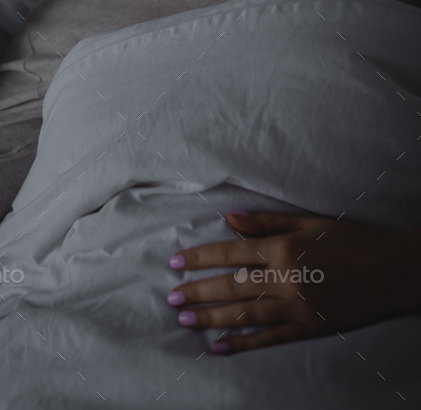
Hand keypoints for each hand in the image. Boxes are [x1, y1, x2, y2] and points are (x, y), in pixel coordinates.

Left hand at [167, 211, 420, 354]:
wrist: (392, 272)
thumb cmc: (351, 240)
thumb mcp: (309, 223)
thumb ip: (267, 223)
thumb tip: (230, 219)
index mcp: (284, 249)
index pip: (232, 253)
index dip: (201, 258)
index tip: (176, 263)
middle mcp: (286, 280)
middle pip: (232, 287)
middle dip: (198, 291)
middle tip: (171, 297)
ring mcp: (297, 308)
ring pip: (245, 315)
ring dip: (211, 317)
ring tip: (185, 319)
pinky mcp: (308, 329)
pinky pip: (269, 338)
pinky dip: (243, 343)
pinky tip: (219, 346)